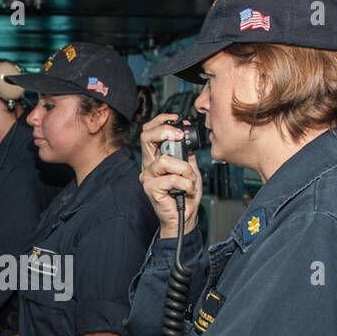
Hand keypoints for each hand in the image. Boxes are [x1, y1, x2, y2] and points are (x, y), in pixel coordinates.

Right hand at [139, 113, 201, 237]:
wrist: (186, 215)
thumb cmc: (186, 194)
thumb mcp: (190, 167)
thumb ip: (186, 152)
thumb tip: (187, 134)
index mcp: (155, 157)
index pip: (149, 132)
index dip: (160, 121)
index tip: (176, 120)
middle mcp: (148, 165)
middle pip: (146, 137)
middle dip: (165, 132)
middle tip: (180, 137)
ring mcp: (147, 177)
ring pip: (164, 160)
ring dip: (184, 169)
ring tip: (190, 178)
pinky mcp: (150, 189)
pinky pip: (170, 179)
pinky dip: (185, 183)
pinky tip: (187, 189)